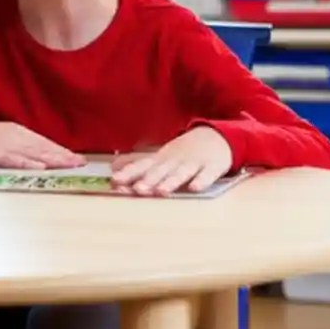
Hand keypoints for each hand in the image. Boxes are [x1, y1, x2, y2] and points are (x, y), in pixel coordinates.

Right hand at [0, 121, 85, 168]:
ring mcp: (10, 146)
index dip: (63, 152)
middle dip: (64, 156)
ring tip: (69, 165)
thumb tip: (41, 155)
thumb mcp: (7, 136)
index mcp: (22, 134)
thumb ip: (23, 145)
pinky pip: (16, 160)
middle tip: (81, 163)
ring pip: (35, 154)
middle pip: (45, 149)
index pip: (46, 144)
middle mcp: (19, 138)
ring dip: (53, 160)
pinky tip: (41, 168)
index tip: (78, 159)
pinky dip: (29, 164)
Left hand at [110, 126, 232, 195]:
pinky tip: (195, 188)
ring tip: (160, 191)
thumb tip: (112, 166)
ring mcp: (193, 163)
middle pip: (160, 171)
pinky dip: (201, 181)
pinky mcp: (212, 167)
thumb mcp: (160, 156)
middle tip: (137, 189)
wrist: (217, 137)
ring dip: (171, 182)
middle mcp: (175, 161)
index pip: (143, 166)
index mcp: (161, 159)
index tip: (115, 180)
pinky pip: (207, 175)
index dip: (129, 173)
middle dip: (149, 180)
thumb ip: (138, 164)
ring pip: (181, 173)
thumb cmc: (184, 151)